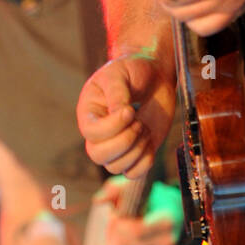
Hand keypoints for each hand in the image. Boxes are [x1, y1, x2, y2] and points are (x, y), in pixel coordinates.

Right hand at [77, 54, 175, 178]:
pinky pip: (133, 173)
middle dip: (124, 141)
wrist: (155, 76)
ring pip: (116, 167)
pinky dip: (144, 161)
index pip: (90, 132)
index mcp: (89, 113)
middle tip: (139, 122)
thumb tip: (119, 114)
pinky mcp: (135, 153)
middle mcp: (99, 134)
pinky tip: (149, 139)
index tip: (129, 110)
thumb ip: (117, 93)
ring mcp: (116, 146)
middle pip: (98, 155)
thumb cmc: (133, 71)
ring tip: (144, 127)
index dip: (111, 127)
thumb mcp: (120, 74)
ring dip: (137, 149)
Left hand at [98, 179, 183, 244]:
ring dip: (111, 242)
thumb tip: (98, 201)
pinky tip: (119, 241)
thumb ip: (115, 188)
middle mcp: (168, 240)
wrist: (170, 209)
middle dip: (111, 232)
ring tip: (115, 229)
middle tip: (111, 220)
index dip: (117, 224)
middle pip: (125, 244)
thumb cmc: (148, 196)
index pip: (135, 231)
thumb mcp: (134, 186)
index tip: (114, 213)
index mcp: (167, 219)